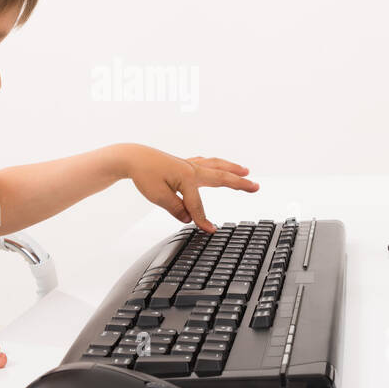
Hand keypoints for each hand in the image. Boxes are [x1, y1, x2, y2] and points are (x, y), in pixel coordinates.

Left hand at [118, 145, 258, 232]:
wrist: (132, 157)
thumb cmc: (144, 174)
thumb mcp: (158, 197)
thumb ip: (177, 208)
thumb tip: (189, 217)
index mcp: (187, 177)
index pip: (197, 205)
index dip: (203, 220)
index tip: (210, 231)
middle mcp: (192, 169)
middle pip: (221, 177)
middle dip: (239, 183)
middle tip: (256, 186)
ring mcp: (189, 164)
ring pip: (216, 166)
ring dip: (233, 169)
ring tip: (246, 171)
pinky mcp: (183, 163)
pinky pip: (206, 163)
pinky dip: (217, 165)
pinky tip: (219, 166)